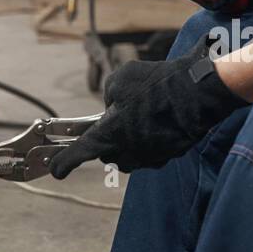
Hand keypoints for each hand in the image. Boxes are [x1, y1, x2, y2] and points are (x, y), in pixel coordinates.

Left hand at [48, 35, 249, 178]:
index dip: (64, 163)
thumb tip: (113, 105)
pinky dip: (151, 140)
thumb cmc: (155, 85)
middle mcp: (126, 153)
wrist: (196, 95)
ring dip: (130, 140)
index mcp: (108, 135)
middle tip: (117, 118)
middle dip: (108, 139)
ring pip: (130, 154)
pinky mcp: (167, 157)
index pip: (79, 154)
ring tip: (143, 116)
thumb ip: (109, 96)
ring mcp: (148, 158)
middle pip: (107, 153)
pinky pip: (151, 152)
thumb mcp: (120, 80)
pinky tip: (161, 121)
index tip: (57, 171)